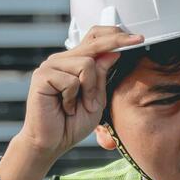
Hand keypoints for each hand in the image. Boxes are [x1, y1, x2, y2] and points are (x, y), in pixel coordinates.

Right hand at [0, 26, 141, 179]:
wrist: (50, 144)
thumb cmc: (70, 124)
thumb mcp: (96, 99)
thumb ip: (102, 76)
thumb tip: (112, 53)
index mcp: (73, 63)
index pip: (94, 39)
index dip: (114, 36)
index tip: (138, 38)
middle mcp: (61, 60)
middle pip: (93, 44)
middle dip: (114, 46)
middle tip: (134, 45)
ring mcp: (50, 66)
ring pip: (86, 63)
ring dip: (89, 89)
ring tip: (78, 106)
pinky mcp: (42, 76)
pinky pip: (72, 80)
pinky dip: (73, 98)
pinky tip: (65, 107)